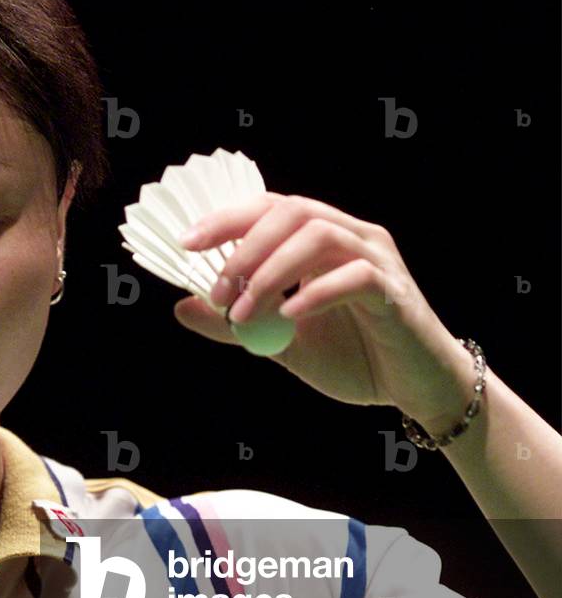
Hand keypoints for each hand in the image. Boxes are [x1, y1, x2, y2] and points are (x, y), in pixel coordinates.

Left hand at [172, 192, 475, 426]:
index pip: (270, 207)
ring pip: (319, 236)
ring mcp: (378, 259)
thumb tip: (181, 307)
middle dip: (245, 246)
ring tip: (246, 313)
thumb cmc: (354, 357)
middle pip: (292, 211)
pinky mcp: (396, 292)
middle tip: (218, 291)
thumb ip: (234, 325)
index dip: (227, 219)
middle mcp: (352, 236)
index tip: (187, 244)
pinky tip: (291, 318)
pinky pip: (356, 276)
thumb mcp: (279, 343)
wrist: (416, 390)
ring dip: (271, 272)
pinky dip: (316, 293)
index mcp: (322, 238)